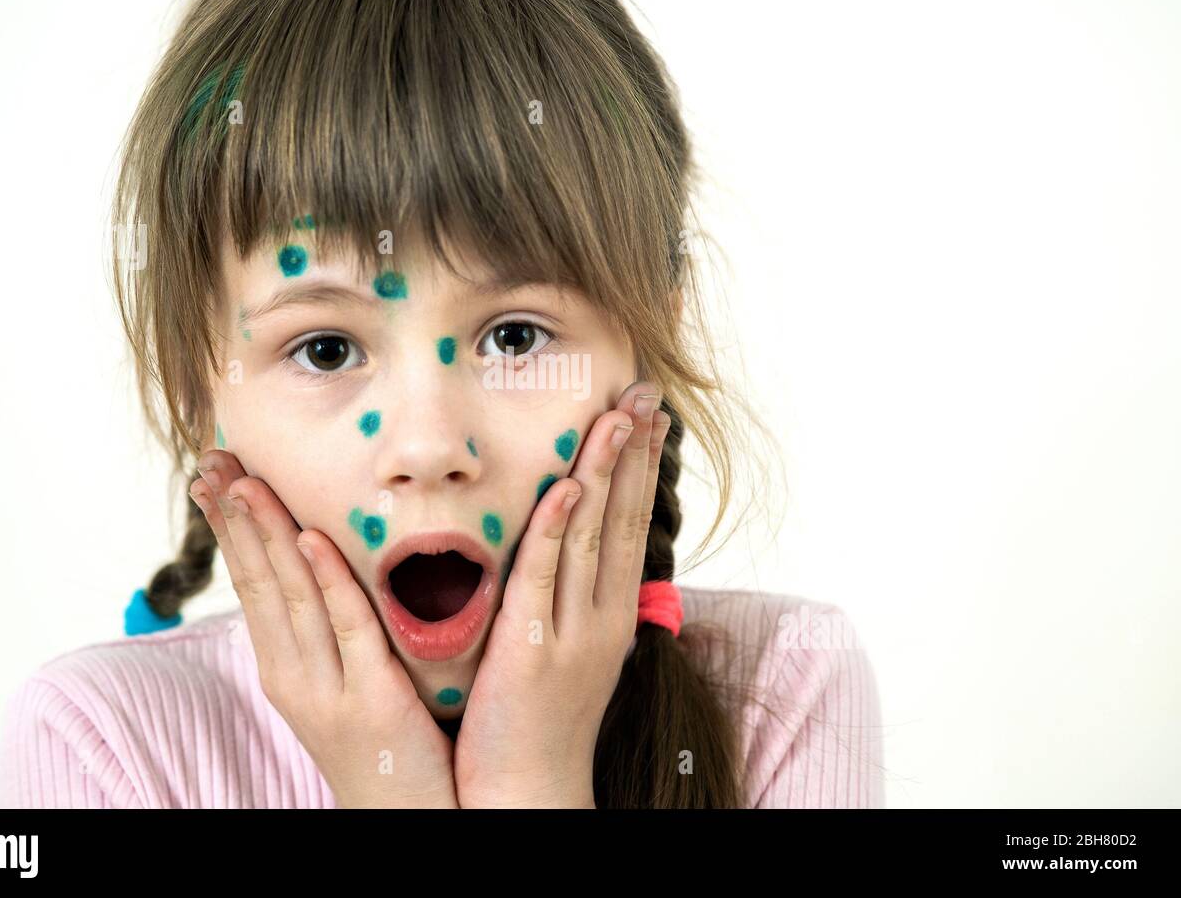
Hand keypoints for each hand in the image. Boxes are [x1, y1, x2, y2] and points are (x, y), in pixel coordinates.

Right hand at [191, 450, 458, 807]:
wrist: (403, 813)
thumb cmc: (380, 739)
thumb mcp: (338, 680)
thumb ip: (326, 627)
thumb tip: (316, 563)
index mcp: (283, 666)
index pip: (249, 581)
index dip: (231, 527)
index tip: (215, 474)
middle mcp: (292, 674)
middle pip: (258, 580)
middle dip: (235, 518)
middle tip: (215, 461)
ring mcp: (327, 688)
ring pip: (292, 597)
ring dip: (268, 534)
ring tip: (247, 482)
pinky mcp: (372, 699)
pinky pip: (348, 628)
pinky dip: (328, 581)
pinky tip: (312, 538)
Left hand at [452, 381, 669, 807]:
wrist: (531, 787)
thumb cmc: (543, 716)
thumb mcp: (575, 650)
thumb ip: (577, 598)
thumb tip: (574, 546)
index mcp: (614, 613)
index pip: (631, 523)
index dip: (642, 466)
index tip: (649, 415)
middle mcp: (604, 616)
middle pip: (622, 517)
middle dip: (635, 451)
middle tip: (646, 392)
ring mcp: (572, 631)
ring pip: (590, 535)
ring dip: (605, 471)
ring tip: (617, 416)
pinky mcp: (531, 648)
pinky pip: (544, 578)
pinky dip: (556, 529)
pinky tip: (566, 486)